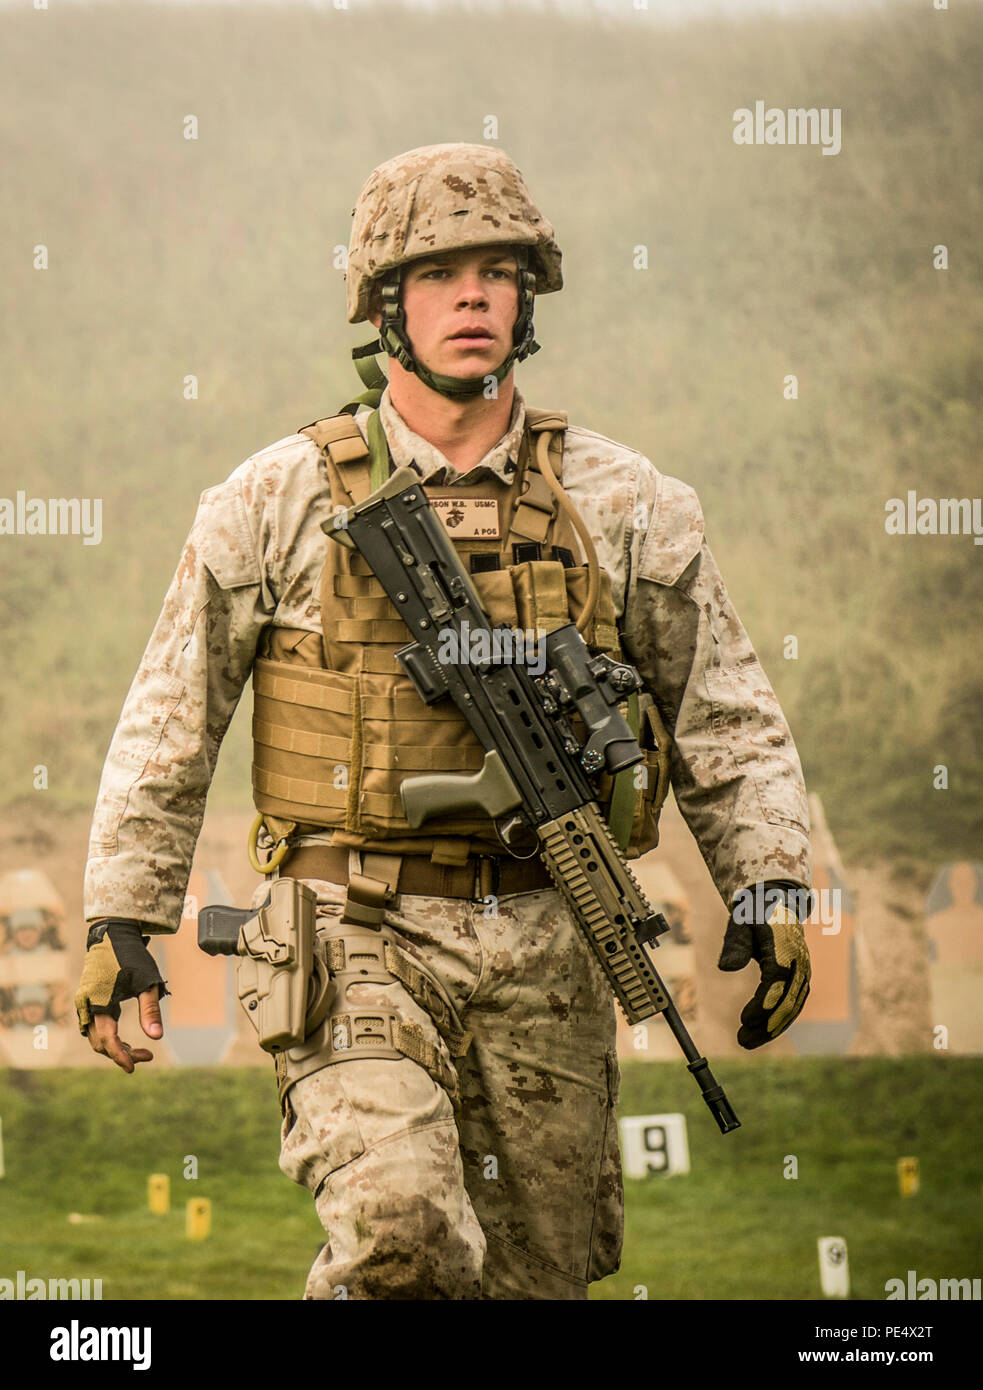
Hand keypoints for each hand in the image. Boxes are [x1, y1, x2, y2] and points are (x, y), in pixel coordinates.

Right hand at [75, 920, 168, 1068]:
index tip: (135, 1067)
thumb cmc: (132, 957)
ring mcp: (84, 1003)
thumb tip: (156, 1038)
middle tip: (147, 1055)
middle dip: (122, 1053)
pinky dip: (108, 1036)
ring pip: (95, 1036)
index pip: (107, 1040)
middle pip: (99, 1042)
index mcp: (98, 1002)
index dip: (121, 1056)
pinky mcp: (87, 1000)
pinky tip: (125, 1039)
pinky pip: (93, 1027)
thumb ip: (150, 1010)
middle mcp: (85, 1005)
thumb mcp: (147, 982)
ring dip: (115, 1047)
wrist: (113, 934)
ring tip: (140, 1050)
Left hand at [718, 882, 810, 1048]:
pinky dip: (779, 1020)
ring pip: (792, 1006)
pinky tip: (762, 1033)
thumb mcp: (740, 923)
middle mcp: (799, 961)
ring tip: (747, 1041)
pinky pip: (793, 1004)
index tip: (745, 1019)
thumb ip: (734, 944)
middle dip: (766, 1024)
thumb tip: (725, 967)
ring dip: (772, 1027)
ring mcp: (803, 971)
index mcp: (784, 946)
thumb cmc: (754, 913)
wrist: (777, 903)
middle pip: (787, 999)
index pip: (777, 980)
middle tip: (742, 1040)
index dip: (763, 1002)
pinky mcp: (801, 979)